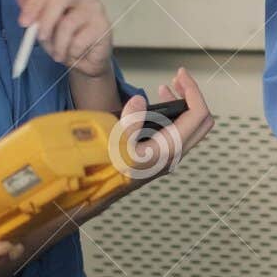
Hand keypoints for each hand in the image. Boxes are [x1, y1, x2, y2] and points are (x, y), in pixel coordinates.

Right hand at [0, 69, 215, 276]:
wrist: (77, 201)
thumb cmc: (89, 176)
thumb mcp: (106, 145)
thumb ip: (127, 122)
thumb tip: (141, 101)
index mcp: (162, 152)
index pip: (197, 117)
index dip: (193, 91)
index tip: (177, 75)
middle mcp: (166, 157)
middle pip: (199, 124)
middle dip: (190, 96)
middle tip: (176, 78)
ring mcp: (158, 161)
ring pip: (186, 130)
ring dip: (178, 106)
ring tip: (164, 88)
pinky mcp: (147, 161)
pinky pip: (170, 135)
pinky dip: (166, 117)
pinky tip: (147, 109)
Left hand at [16, 0, 113, 77]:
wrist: (87, 60)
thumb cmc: (64, 38)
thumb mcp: (42, 24)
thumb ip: (30, 5)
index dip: (33, 4)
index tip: (24, 23)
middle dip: (45, 19)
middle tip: (39, 38)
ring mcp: (96, 8)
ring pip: (68, 24)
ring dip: (58, 45)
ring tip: (58, 55)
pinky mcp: (103, 26)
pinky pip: (79, 41)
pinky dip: (71, 52)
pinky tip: (75, 54)